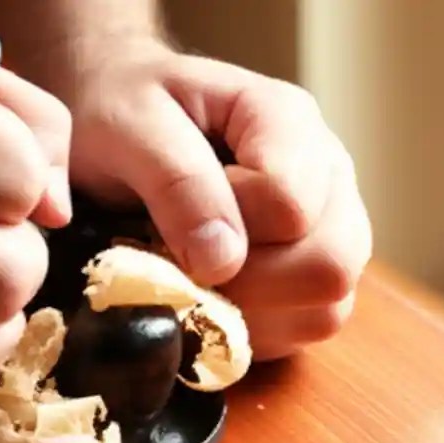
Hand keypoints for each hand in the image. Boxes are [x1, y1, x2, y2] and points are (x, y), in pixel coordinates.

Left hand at [59, 42, 371, 359]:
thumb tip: (223, 261)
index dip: (227, 229)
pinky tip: (213, 299)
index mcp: (289, 121)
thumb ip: (177, 181)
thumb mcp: (131, 124)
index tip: (169, 216)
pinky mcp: (311, 276)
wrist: (113, 118)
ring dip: (252, 313)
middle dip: (248, 284)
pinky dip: (255, 330)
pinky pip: (307, 328)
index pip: (291, 206)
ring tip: (197, 279)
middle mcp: (328, 176)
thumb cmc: (121, 111)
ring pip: (327, 308)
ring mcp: (329, 229)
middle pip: (331, 265)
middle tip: (185, 264)